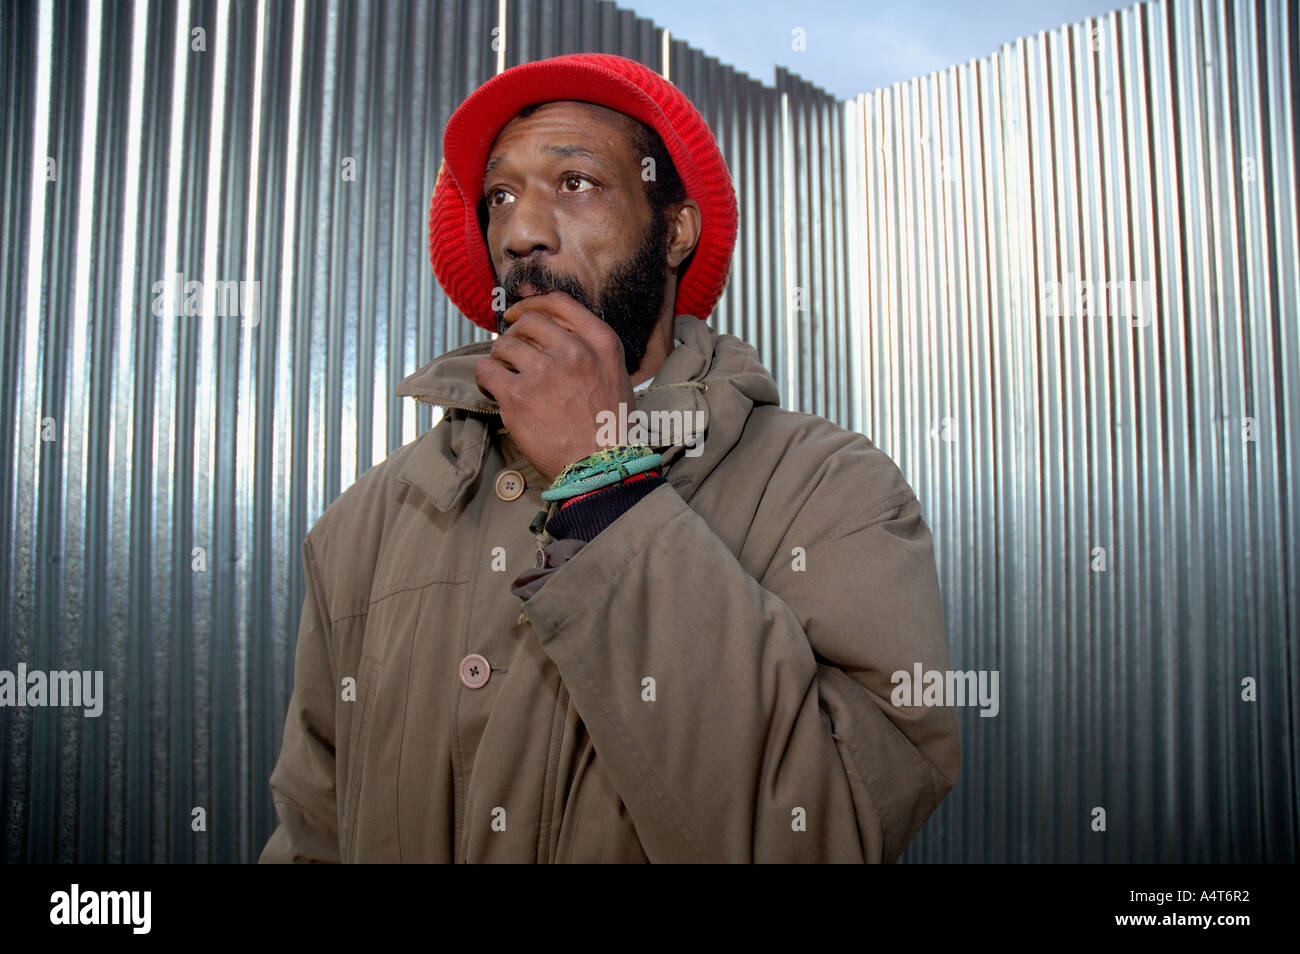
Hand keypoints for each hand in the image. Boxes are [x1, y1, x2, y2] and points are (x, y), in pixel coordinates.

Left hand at [474, 291, 636, 483]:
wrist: (600, 466)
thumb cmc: (609, 426)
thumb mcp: (616, 374)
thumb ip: (591, 349)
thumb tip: (554, 334)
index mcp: (600, 343)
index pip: (559, 304)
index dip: (531, 304)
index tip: (517, 314)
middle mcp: (573, 352)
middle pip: (527, 323)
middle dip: (514, 334)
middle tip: (511, 352)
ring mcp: (543, 373)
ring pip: (503, 345)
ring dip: (499, 357)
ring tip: (504, 374)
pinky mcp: (518, 397)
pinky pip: (486, 370)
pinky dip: (484, 376)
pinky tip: (491, 386)